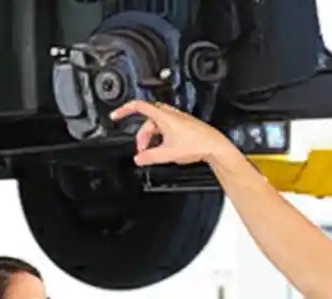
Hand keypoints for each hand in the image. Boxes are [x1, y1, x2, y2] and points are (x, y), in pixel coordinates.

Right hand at [109, 99, 236, 166]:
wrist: (214, 146)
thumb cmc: (197, 144)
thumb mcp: (169, 153)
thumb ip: (151, 156)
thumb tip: (139, 159)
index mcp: (164, 117)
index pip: (139, 107)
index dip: (125, 110)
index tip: (116, 115)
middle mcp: (170, 115)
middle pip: (147, 120)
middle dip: (141, 135)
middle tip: (141, 149)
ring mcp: (177, 119)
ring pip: (156, 124)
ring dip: (151, 137)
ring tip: (152, 151)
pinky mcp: (182, 124)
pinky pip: (165, 127)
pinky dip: (160, 136)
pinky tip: (163, 148)